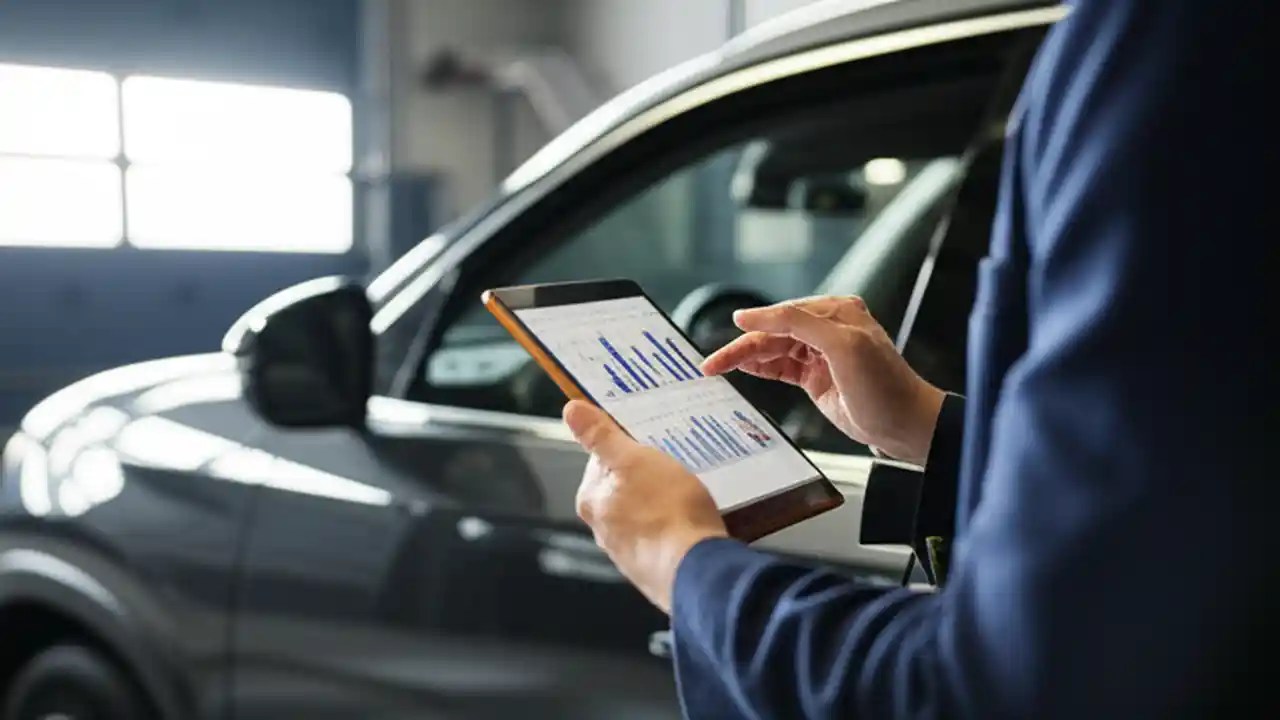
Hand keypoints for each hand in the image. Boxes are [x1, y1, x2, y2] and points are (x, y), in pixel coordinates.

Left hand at [563, 400, 727, 612]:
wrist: (695, 568)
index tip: (650, 445)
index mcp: (591, 500)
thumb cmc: (665, 510)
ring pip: (643, 516)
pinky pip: (662, 539)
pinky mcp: (653, 569)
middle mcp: (603, 530)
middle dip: (646, 478)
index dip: (627, 449)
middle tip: (674, 468)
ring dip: (662, 505)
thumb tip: (572, 411)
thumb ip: (600, 436)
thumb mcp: (634, 459)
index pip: (601, 462)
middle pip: (623, 490)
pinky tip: (691, 524)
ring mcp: (628, 554)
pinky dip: (674, 529)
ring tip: (687, 496)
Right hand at [701, 295, 943, 464]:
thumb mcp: (843, 345)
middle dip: (744, 346)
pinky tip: (742, 370)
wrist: (905, 426)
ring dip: (747, 359)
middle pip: (775, 333)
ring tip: (717, 368)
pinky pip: (781, 368)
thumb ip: (799, 323)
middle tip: (713, 362)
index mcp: (837, 312)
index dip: (756, 321)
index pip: (786, 313)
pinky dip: (761, 369)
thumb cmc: (885, 386)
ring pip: (774, 351)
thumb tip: (756, 314)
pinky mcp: (816, 377)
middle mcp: (828, 329)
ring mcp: (821, 354)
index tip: (730, 327)